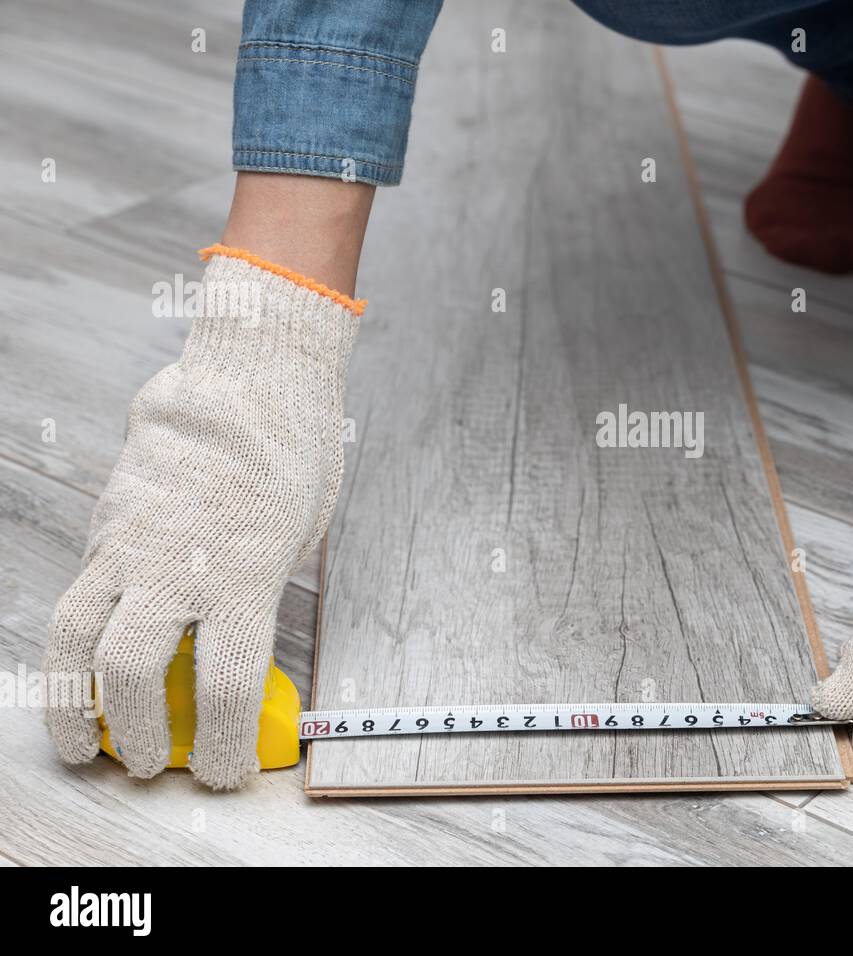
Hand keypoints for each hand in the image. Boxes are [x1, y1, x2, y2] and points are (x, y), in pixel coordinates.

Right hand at [44, 247, 359, 788]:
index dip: (223, 743)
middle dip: (140, 733)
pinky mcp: (106, 529)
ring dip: (75, 704)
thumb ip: (264, 594)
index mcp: (243, 573)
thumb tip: (241, 647)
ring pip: (79, 639)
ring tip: (84, 747)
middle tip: (156, 764)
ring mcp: (131, 545)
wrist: (248, 379)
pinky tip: (77, 677)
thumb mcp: (299, 536)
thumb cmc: (291, 454)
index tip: (227, 773)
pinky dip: (68, 651)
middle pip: (134, 670)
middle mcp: (178, 565)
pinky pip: (74, 599)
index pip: (226, 682)